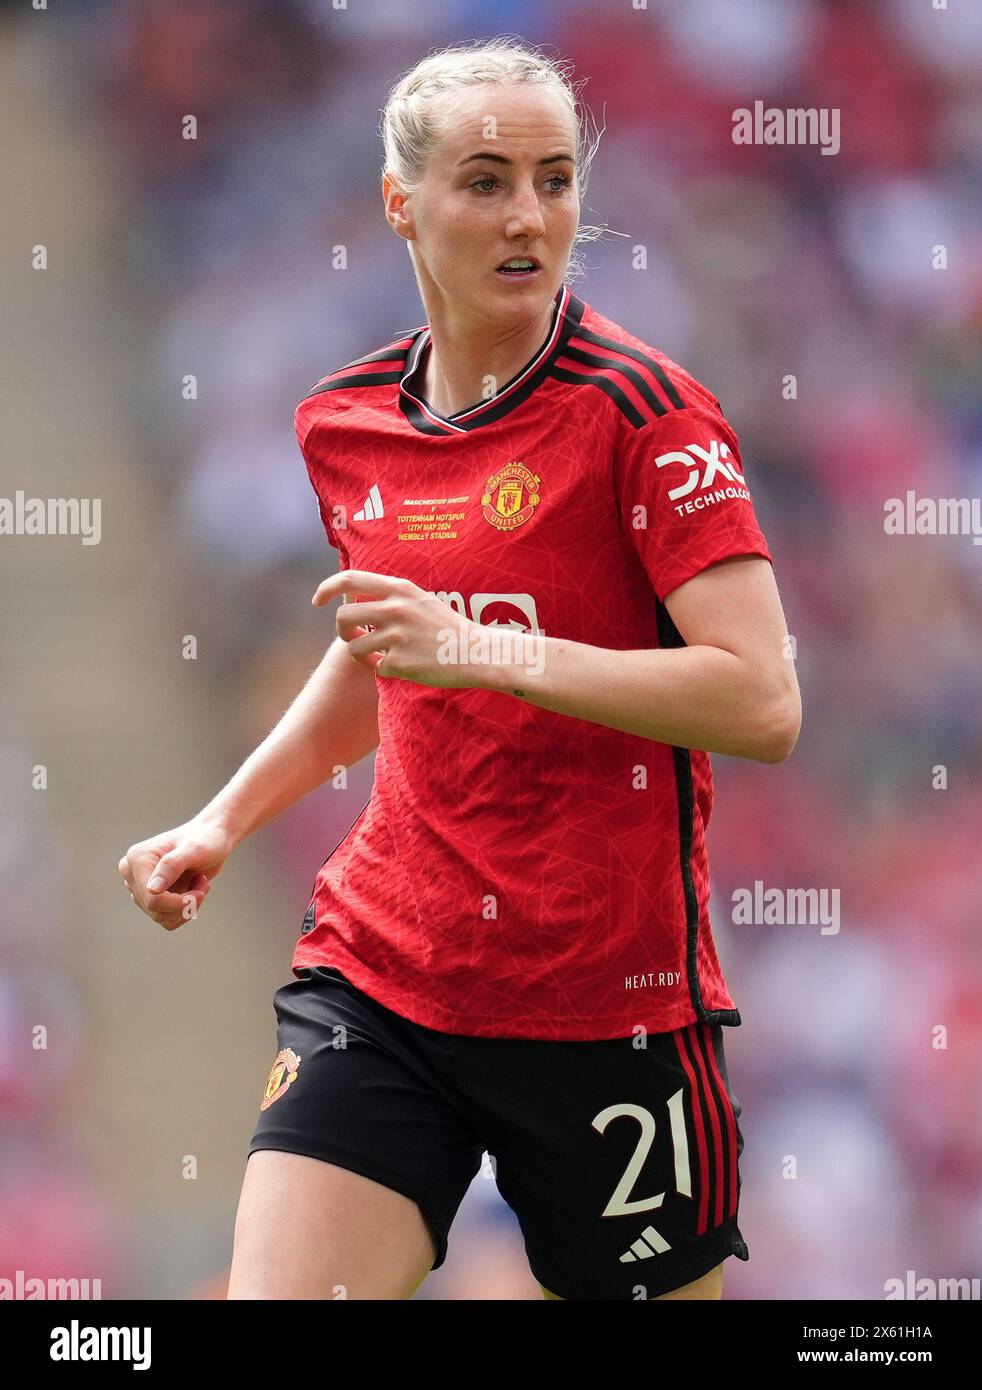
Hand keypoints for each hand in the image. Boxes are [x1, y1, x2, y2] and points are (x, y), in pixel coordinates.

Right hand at [117, 815, 233, 930]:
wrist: (213, 837)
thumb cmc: (205, 839)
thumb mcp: (194, 849)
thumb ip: (172, 866)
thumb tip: (152, 890)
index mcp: (136, 859)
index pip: (152, 899)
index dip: (179, 902)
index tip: (202, 890)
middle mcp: (132, 873)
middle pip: (155, 910)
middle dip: (185, 902)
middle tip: (202, 883)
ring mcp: (140, 886)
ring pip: (161, 917)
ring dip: (187, 906)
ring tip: (199, 884)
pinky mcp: (150, 895)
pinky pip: (166, 918)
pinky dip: (184, 909)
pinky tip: (194, 890)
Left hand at [312, 570, 479, 689]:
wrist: (475, 652)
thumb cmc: (445, 626)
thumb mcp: (418, 599)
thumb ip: (388, 596)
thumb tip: (350, 597)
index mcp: (400, 589)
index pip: (350, 579)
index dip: (326, 588)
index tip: (317, 600)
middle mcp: (396, 610)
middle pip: (343, 617)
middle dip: (342, 630)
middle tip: (353, 637)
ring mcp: (397, 637)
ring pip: (354, 647)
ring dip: (361, 655)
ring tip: (379, 655)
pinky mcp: (401, 663)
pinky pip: (377, 668)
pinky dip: (384, 669)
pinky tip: (402, 666)